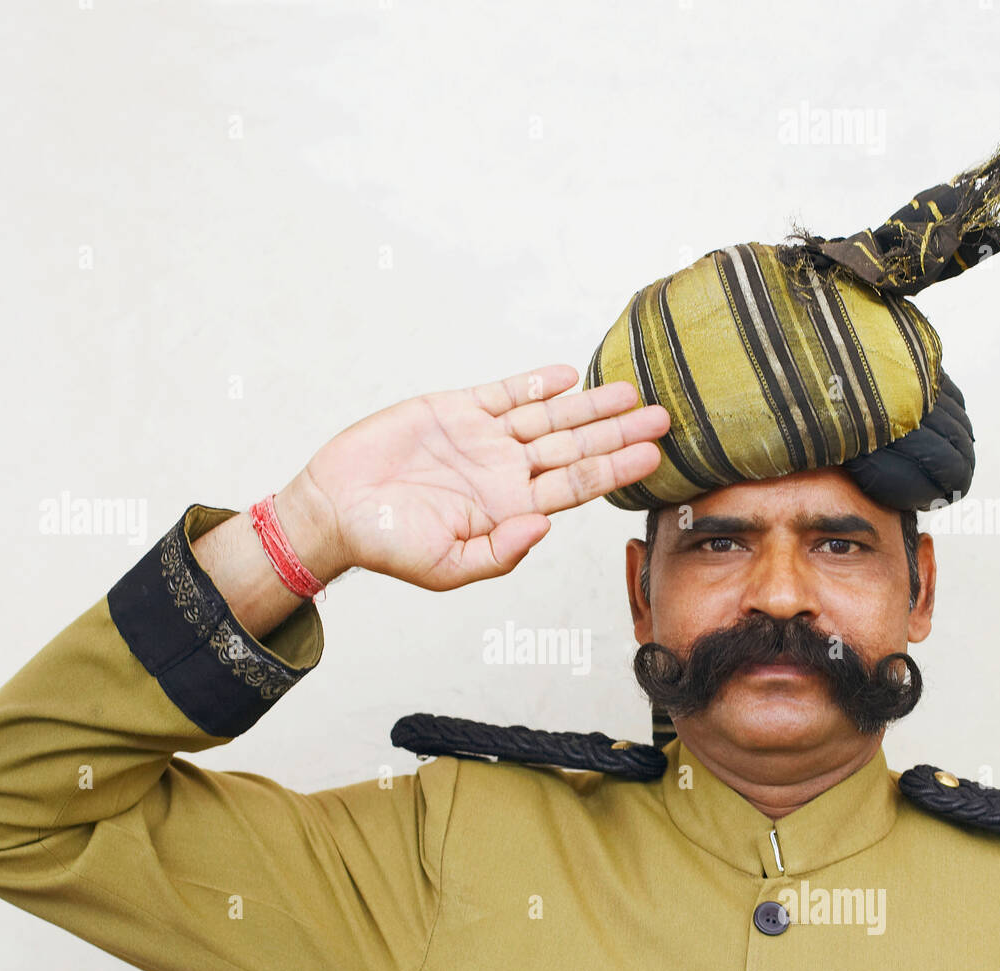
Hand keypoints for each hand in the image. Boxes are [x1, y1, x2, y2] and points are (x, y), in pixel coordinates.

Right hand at [300, 363, 668, 590]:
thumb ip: (500, 551)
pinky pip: (505, 393)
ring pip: (548, 417)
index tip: (654, 455)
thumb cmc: (388, 545)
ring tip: (630, 392)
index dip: (615, 469)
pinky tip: (569, 376)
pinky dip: (536, 383)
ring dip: (589, 405)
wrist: (334, 509)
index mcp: (509, 509)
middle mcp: (504, 473)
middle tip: (664, 417)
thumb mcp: (448, 566)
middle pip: (575, 448)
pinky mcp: (454, 411)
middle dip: (619, 433)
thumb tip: (544, 526)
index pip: (576, 487)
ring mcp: (482, 440)